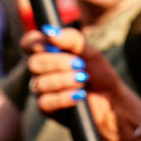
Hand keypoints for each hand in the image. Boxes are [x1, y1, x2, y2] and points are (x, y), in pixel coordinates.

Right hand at [21, 27, 136, 140]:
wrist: (111, 101)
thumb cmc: (99, 73)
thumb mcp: (90, 51)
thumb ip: (71, 39)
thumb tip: (50, 32)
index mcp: (48, 52)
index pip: (28, 43)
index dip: (35, 42)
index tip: (53, 44)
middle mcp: (41, 71)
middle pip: (33, 63)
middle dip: (57, 63)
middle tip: (79, 64)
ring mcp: (42, 90)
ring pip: (39, 83)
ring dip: (64, 80)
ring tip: (83, 79)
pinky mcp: (47, 109)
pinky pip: (45, 102)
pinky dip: (63, 97)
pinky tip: (78, 95)